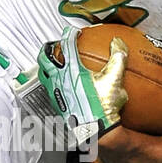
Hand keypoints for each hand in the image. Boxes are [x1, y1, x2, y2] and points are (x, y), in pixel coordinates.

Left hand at [37, 27, 127, 145]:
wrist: (94, 131)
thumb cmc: (103, 107)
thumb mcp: (115, 79)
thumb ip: (118, 57)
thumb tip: (117, 42)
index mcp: (72, 70)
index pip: (67, 46)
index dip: (69, 35)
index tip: (71, 31)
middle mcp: (59, 80)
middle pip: (45, 59)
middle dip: (47, 49)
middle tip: (51, 45)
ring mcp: (56, 92)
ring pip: (43, 75)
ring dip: (45, 67)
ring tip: (49, 64)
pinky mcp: (56, 105)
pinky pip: (49, 89)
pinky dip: (51, 83)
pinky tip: (58, 86)